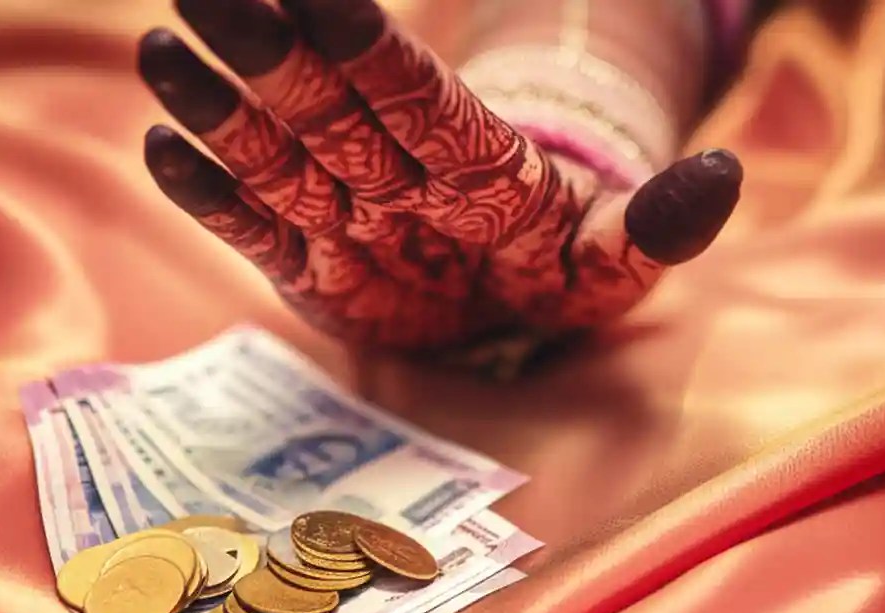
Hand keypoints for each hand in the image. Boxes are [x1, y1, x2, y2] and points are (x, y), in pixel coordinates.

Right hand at [138, 0, 742, 351]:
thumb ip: (659, 222)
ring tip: (160, 46)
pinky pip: (253, 225)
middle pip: (326, 98)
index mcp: (467, 158)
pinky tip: (163, 143)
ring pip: (276, 149)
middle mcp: (391, 170)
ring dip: (221, 103)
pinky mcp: (307, 265)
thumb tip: (724, 175)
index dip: (367, 41)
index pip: (412, 87)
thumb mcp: (618, 255)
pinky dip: (210, 192)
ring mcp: (342, 214)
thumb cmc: (557, 261)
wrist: (504, 299)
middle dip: (269, 43)